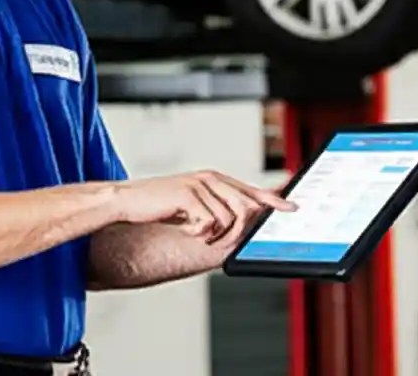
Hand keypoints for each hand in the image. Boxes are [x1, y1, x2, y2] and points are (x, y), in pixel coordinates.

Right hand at [115, 170, 296, 242]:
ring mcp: (199, 185)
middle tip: (215, 239)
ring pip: (228, 219)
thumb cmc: (160, 205)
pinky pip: (208, 223)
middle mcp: (210, 178)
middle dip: (236, 231)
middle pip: (245, 207)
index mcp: (215, 179)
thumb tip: (242, 222)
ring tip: (195, 233)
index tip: (291, 208)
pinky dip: (197, 233)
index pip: (251, 190)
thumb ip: (217, 209)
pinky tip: (185, 228)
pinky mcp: (187, 195)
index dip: (273, 200)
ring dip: (213, 235)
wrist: (127, 201)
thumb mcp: (193, 205)